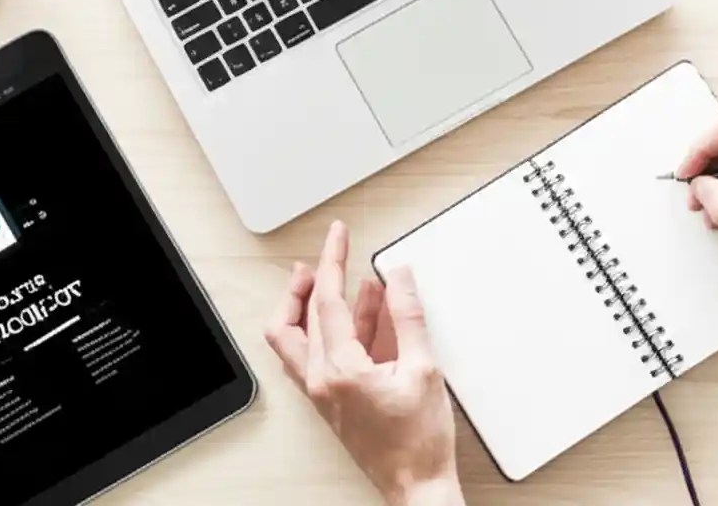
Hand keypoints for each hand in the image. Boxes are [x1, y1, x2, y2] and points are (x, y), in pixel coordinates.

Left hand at [265, 222, 462, 505]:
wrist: (416, 486)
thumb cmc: (419, 442)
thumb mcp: (424, 369)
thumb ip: (409, 316)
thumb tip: (400, 277)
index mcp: (339, 371)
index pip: (326, 302)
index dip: (332, 261)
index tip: (338, 237)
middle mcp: (321, 382)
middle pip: (294, 320)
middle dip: (307, 284)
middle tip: (323, 260)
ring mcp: (323, 394)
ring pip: (298, 340)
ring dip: (318, 308)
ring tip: (353, 285)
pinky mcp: (332, 402)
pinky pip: (317, 357)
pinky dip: (333, 332)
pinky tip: (365, 319)